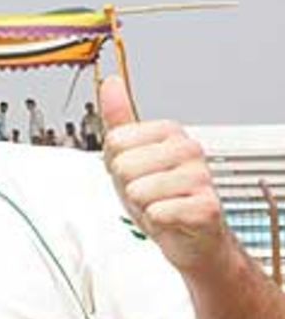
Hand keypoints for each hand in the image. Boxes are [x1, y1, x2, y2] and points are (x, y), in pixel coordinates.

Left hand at [100, 75, 228, 272]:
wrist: (190, 235)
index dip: (115, 164)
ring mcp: (201, 176)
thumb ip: (120, 119)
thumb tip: (110, 83)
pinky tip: (173, 218)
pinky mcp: (207, 207)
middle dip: (127, 186)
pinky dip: (158, 222)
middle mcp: (189, 148)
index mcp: (169, 131)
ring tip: (160, 205)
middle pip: (123, 166)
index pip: (114, 142)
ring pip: (137, 191)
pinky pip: (157, 212)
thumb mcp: (131, 154)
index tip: (135, 171)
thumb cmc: (160, 193)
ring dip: (142, 206)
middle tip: (148, 192)